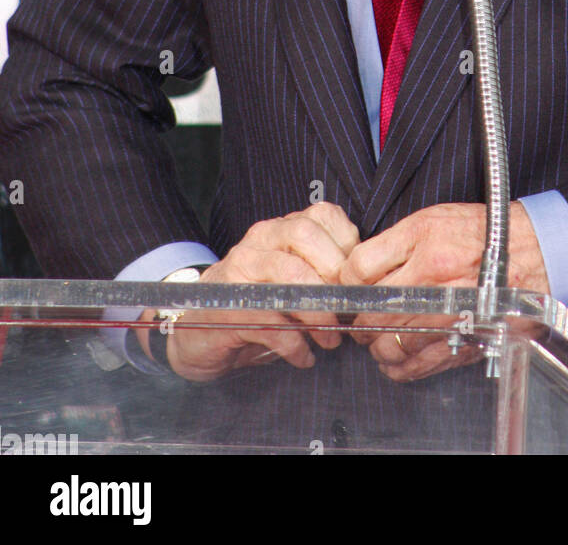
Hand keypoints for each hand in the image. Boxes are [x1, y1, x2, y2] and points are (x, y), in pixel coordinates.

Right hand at [134, 202, 358, 381]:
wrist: (196, 332)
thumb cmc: (256, 306)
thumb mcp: (290, 281)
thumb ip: (322, 274)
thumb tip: (366, 292)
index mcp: (280, 229)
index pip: (323, 216)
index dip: (348, 247)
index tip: (358, 282)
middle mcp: (259, 240)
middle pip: (306, 236)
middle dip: (334, 276)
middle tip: (347, 311)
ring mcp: (240, 271)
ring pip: (290, 278)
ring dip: (319, 314)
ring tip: (331, 340)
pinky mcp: (228, 308)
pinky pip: (271, 322)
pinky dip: (294, 344)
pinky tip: (304, 357)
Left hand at [339, 201, 548, 381]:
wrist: (532, 251)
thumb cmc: (482, 233)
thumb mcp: (433, 219)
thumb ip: (395, 242)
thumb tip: (361, 269)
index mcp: (421, 240)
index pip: (359, 268)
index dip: (347, 282)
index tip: (349, 288)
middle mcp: (431, 277)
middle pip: (371, 312)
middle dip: (359, 319)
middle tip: (361, 319)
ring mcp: (446, 313)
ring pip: (388, 343)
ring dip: (377, 345)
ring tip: (380, 338)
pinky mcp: (460, 339)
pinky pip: (415, 365)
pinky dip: (399, 367)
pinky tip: (397, 358)